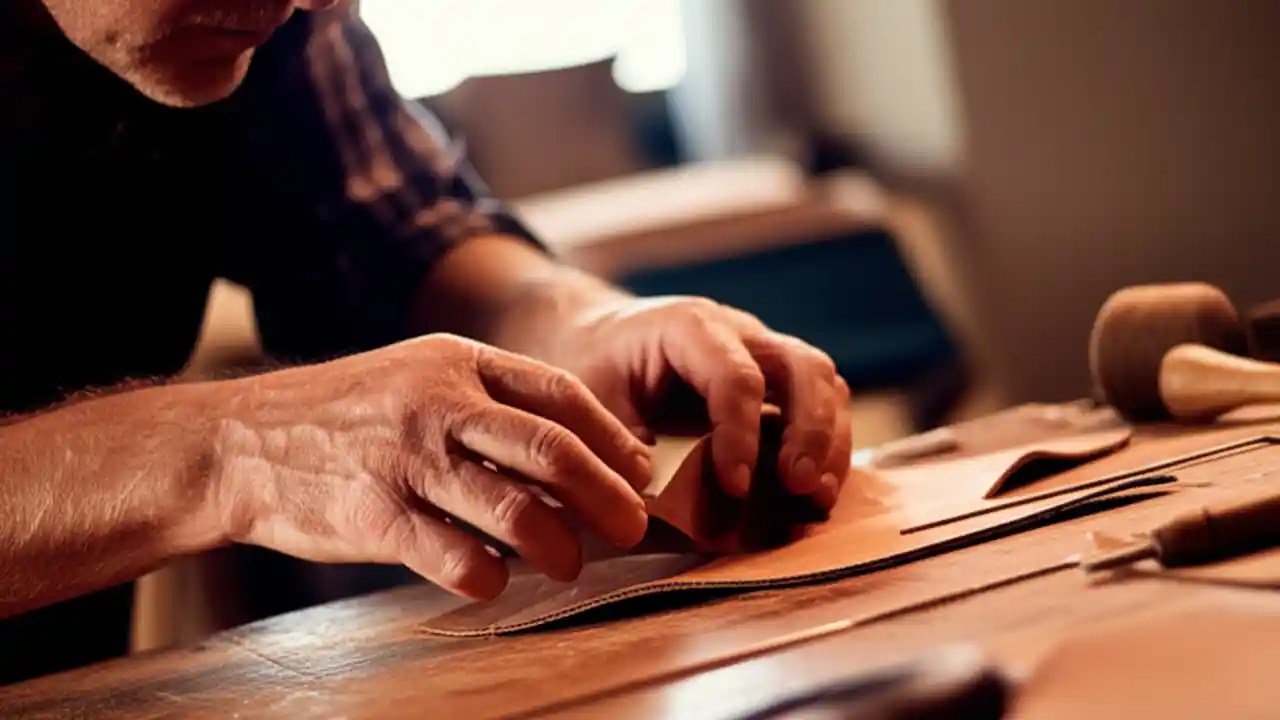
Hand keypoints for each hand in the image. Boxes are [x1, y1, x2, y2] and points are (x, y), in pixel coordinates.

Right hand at [207, 334, 651, 599]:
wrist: (240, 442)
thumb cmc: (346, 416)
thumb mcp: (418, 377)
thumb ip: (488, 403)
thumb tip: (574, 452)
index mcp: (456, 364)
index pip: (559, 395)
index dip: (611, 436)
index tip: (638, 470)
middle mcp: (438, 404)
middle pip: (552, 450)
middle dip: (606, 494)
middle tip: (634, 525)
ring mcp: (406, 460)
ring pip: (513, 508)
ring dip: (558, 544)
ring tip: (571, 564)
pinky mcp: (374, 517)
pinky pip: (454, 556)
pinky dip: (488, 576)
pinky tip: (494, 580)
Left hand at [541, 296, 852, 507]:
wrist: (594, 338)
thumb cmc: (593, 371)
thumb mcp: (590, 405)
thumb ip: (622, 449)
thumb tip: (658, 510)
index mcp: (688, 326)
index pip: (736, 377)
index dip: (742, 435)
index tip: (735, 487)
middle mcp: (739, 331)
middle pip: (803, 367)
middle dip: (809, 430)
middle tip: (800, 486)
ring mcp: (764, 353)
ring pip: (823, 383)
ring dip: (828, 442)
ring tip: (817, 497)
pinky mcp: (775, 382)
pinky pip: (820, 404)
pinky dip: (826, 447)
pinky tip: (815, 492)